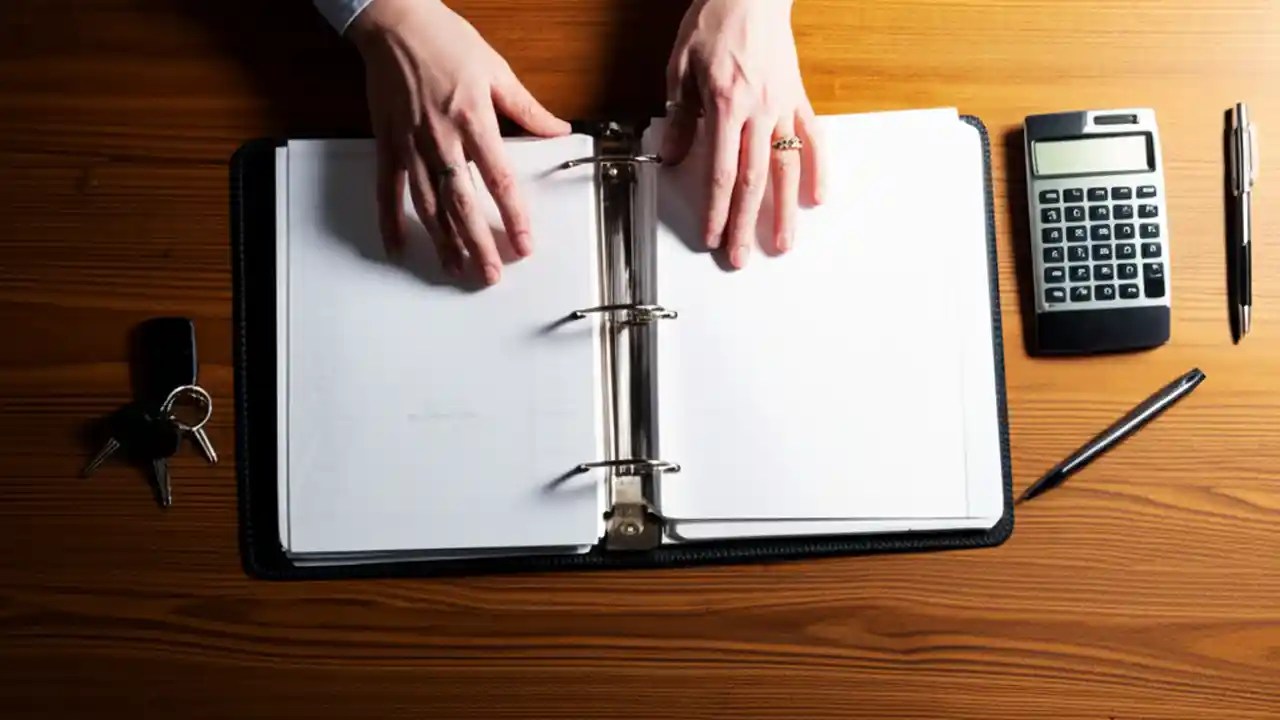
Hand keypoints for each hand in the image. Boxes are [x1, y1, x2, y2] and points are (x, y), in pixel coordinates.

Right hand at [350, 0, 570, 284]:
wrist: (394, 22)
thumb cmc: (446, 41)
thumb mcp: (497, 71)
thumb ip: (528, 109)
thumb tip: (560, 130)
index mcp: (474, 121)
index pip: (500, 180)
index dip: (512, 217)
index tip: (523, 244)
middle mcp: (441, 138)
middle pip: (462, 203)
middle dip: (477, 243)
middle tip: (489, 274)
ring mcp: (410, 144)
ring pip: (427, 204)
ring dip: (442, 240)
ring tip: (455, 267)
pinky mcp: (387, 143)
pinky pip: (387, 189)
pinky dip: (390, 220)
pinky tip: (398, 245)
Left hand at [661, 0, 824, 267]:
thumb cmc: (715, 22)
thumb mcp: (681, 68)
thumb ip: (681, 118)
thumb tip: (672, 157)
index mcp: (726, 105)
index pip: (720, 171)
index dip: (715, 209)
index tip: (711, 236)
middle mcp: (759, 111)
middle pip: (753, 180)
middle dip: (745, 224)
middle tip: (740, 256)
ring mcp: (783, 106)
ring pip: (786, 167)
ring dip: (784, 211)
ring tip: (783, 243)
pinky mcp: (798, 98)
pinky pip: (812, 138)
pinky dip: (818, 169)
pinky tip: (818, 198)